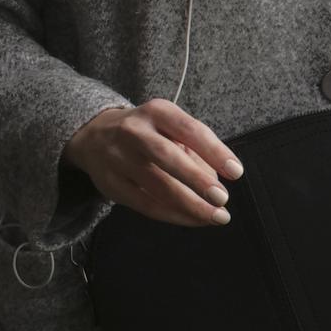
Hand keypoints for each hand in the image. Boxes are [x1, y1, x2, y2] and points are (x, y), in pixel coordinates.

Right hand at [65, 100, 241, 227]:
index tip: (236, 172)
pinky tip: (193, 219)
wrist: (94, 134)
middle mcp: (134, 131)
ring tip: (215, 216)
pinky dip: (173, 215)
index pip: (190, 130)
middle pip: (167, 157)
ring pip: (157, 186)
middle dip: (197, 180)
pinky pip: (145, 204)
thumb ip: (196, 150)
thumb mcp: (170, 127)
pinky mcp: (111, 184)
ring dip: (190, 205)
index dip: (215, 151)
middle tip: (222, 199)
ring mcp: (118, 158)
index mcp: (157, 111)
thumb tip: (216, 181)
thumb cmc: (148, 132)